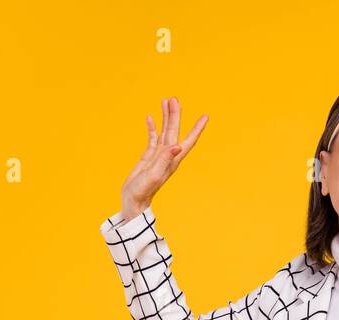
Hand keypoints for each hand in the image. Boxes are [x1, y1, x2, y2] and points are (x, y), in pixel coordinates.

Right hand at [119, 95, 207, 221]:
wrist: (134, 201)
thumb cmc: (144, 191)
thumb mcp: (154, 174)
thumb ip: (164, 159)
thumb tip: (176, 146)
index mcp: (173, 159)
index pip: (188, 141)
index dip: (197, 129)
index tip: (205, 116)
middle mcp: (168, 156)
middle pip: (175, 131)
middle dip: (176, 115)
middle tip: (174, 99)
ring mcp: (158, 155)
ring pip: (164, 131)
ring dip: (166, 117)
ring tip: (165, 101)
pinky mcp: (148, 157)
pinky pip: (152, 138)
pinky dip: (152, 127)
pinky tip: (149, 117)